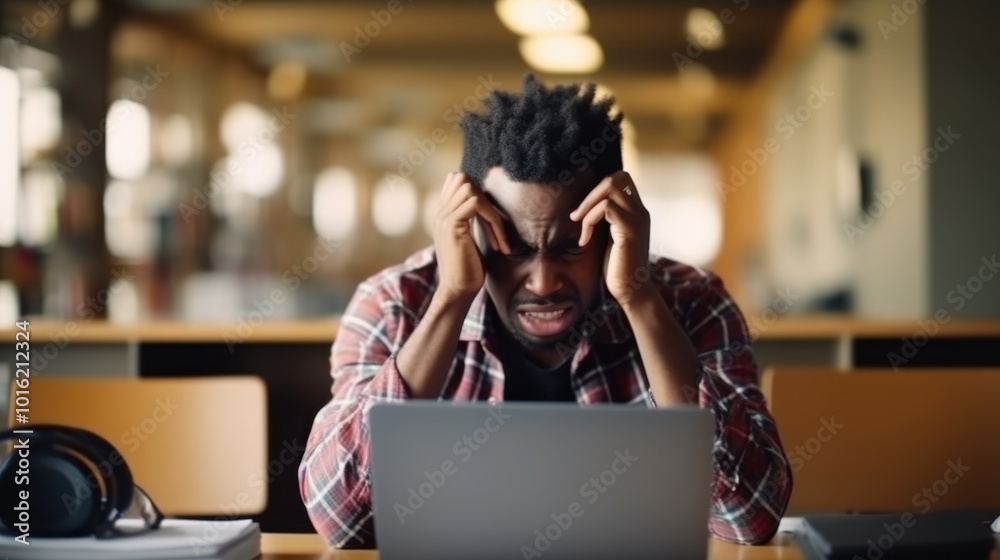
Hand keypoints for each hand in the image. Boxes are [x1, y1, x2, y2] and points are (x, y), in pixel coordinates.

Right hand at [433, 172, 509, 301]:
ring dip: (491, 211)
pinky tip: (498, 244)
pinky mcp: (451, 225)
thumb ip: (470, 218)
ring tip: (498, 238)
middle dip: (485, 198)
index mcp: (442, 214)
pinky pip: (474, 203)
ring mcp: (443, 218)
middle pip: (461, 178)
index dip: (479, 194)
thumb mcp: (469, 238)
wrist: (458, 290)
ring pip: (469, 187)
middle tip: (495, 227)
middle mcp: (439, 213)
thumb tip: (482, 203)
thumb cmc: (467, 268)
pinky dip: (493, 221)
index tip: (491, 222)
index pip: (456, 181)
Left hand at [569, 171, 652, 307]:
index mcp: (636, 211)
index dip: (599, 188)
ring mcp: (637, 219)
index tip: (584, 211)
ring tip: (581, 229)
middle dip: (592, 193)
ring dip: (588, 206)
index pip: (621, 179)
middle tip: (577, 216)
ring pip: (611, 187)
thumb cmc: (617, 267)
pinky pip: (606, 208)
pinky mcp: (630, 231)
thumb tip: (583, 205)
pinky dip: (589, 220)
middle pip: (617, 177)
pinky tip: (585, 240)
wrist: (631, 291)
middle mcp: (640, 211)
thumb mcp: (608, 236)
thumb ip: (603, 219)